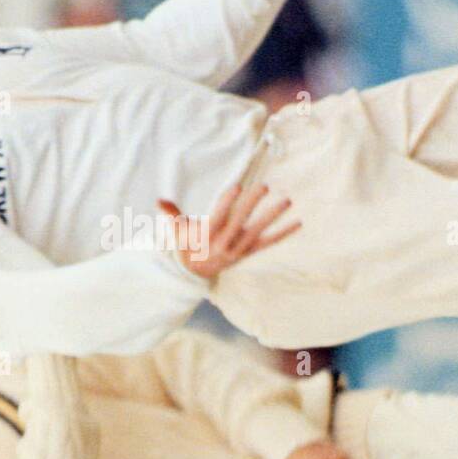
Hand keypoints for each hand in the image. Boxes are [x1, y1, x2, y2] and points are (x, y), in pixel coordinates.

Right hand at [158, 183, 299, 280]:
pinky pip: (268, 243)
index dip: (227, 202)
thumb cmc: (188, 244)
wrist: (196, 272)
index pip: (218, 216)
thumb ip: (172, 214)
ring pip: (258, 232)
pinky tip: (298, 222)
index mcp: (207, 235)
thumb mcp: (178, 230)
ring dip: (273, 216)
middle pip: (240, 221)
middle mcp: (224, 243)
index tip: (236, 187)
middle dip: (252, 204)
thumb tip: (159, 200)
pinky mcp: (249, 253)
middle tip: (264, 186)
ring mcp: (238, 249)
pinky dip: (283, 233)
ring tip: (287, 201)